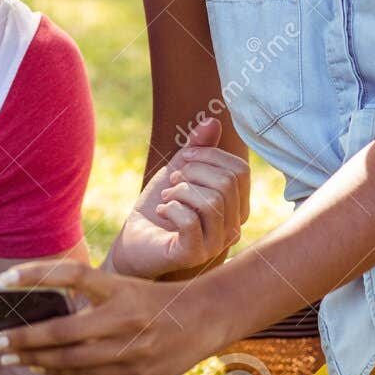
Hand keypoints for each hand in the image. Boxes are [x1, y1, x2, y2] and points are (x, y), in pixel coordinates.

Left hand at [0, 260, 224, 374]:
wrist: (203, 318)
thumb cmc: (152, 300)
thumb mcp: (124, 288)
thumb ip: (91, 298)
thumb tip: (42, 313)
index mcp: (120, 288)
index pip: (72, 275)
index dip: (37, 274)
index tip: (4, 279)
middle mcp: (124, 317)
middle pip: (64, 331)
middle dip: (25, 339)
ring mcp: (131, 348)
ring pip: (73, 360)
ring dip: (36, 360)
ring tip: (10, 356)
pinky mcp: (136, 371)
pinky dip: (61, 372)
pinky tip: (41, 368)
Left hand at [110, 118, 247, 278]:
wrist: (135, 240)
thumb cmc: (161, 206)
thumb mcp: (179, 170)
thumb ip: (197, 148)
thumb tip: (213, 120)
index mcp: (236, 206)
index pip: (239, 170)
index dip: (209, 156)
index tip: (184, 160)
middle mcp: (233, 227)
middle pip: (227, 183)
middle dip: (192, 172)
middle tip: (173, 182)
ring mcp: (216, 244)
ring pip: (212, 201)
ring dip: (180, 191)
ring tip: (166, 197)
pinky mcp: (194, 255)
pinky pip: (190, 221)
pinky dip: (170, 208)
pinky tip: (162, 211)